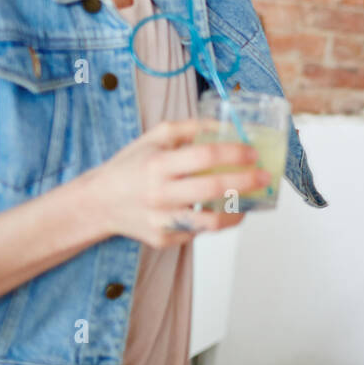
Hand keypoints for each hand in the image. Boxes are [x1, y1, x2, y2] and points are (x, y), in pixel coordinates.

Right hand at [84, 120, 272, 246]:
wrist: (98, 203)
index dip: (234, 153)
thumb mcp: (154, 137)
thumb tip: (227, 124)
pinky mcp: (163, 239)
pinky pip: (197, 231)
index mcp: (157, 164)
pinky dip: (215, 221)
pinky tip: (224, 211)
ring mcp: (161, 221)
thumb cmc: (131, 165)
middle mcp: (159, 194)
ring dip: (238, 211)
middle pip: (213, 188)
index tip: (253, 152)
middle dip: (247, 182)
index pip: (204, 156)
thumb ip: (190, 127)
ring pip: (210, 221)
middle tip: (265, 177)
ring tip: (250, 202)